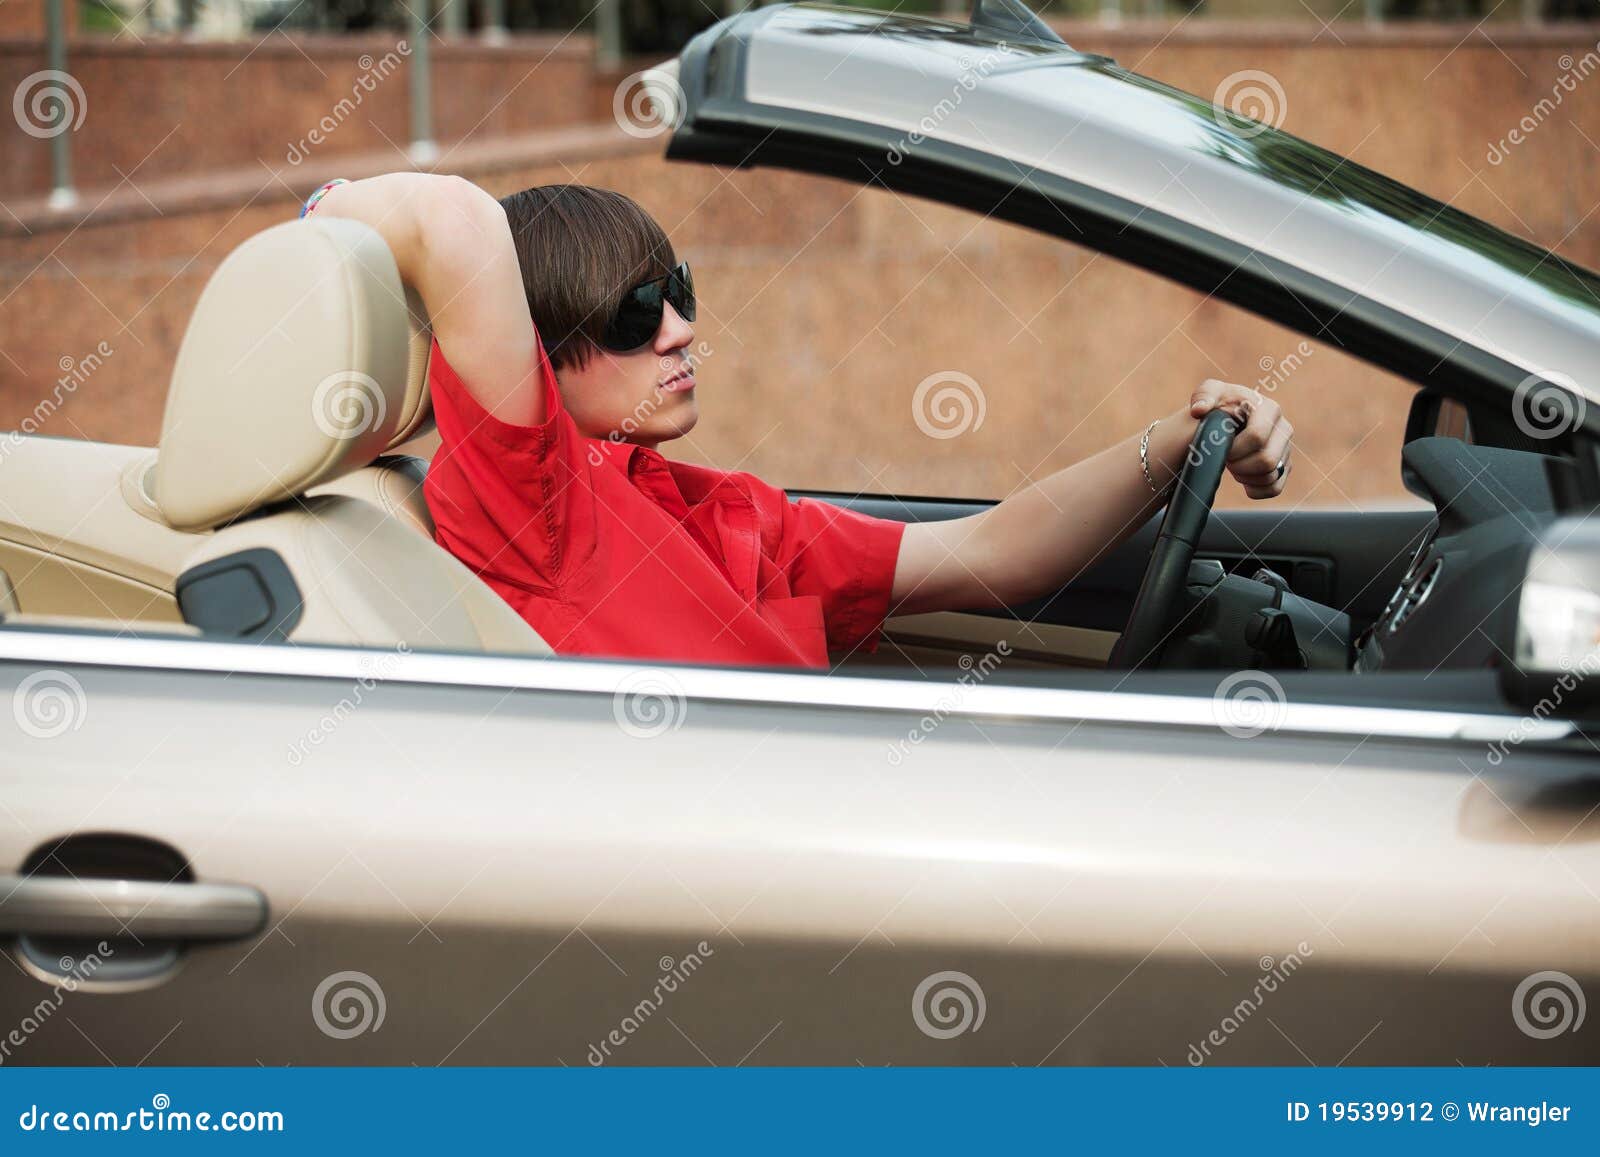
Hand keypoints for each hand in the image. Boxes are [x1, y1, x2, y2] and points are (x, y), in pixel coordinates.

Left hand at [1189, 378, 1291, 498]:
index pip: (1257, 437)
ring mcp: (1286, 449)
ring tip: (1232, 464)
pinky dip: (1254, 489)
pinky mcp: (1284, 467)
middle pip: (1266, 460)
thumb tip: (1199, 410)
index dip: (1235, 448)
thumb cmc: (1217, 407)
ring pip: (1270, 476)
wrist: (1224, 423)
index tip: (1221, 447)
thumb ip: (1203, 396)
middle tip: (1225, 458)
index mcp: (1270, 409)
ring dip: (1244, 476)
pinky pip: (1274, 489)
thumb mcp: (1208, 394)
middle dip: (1239, 464)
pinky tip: (1241, 478)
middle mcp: (1284, 428)